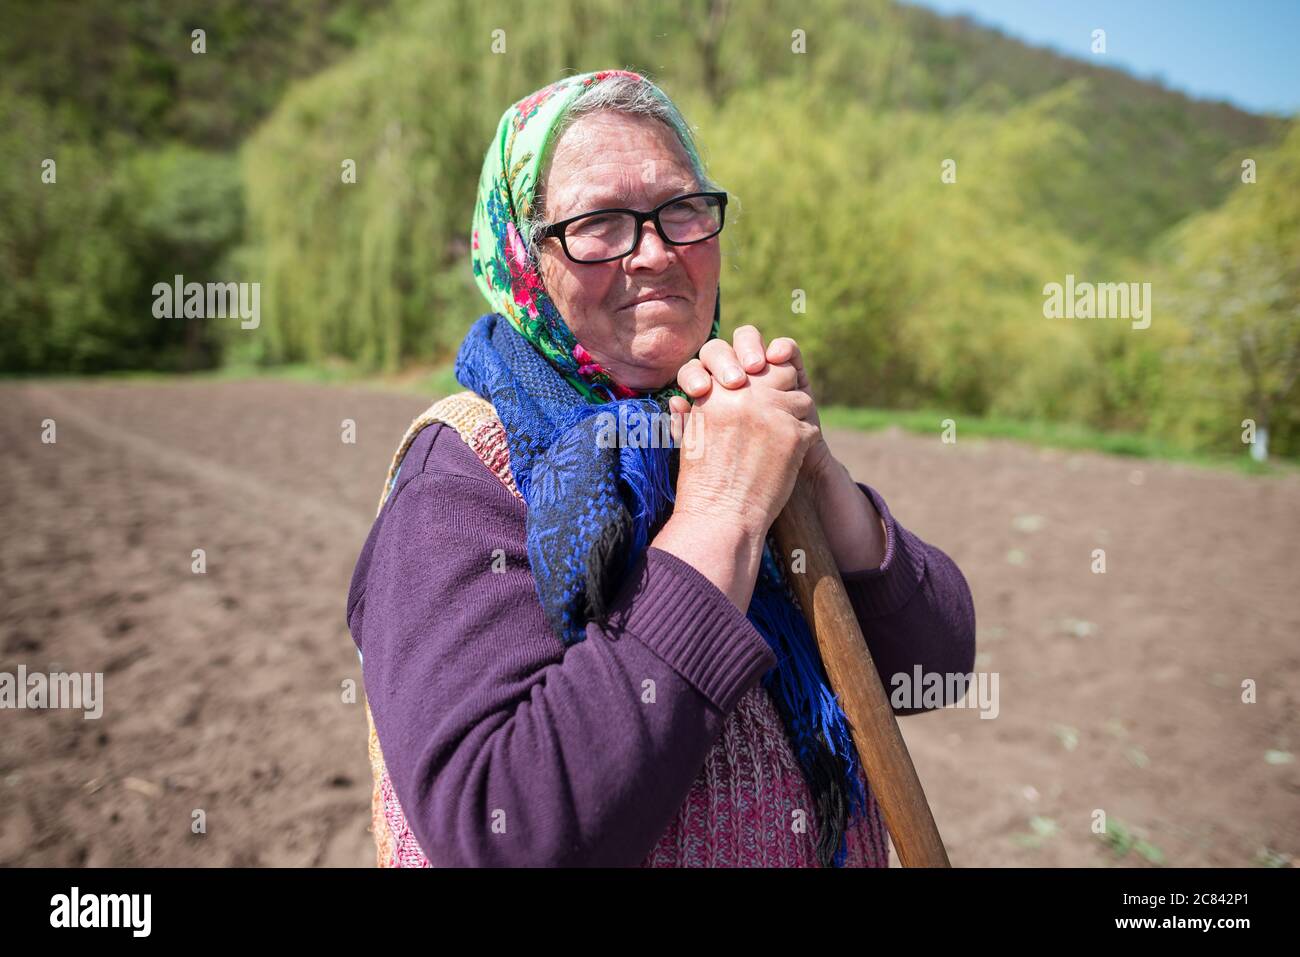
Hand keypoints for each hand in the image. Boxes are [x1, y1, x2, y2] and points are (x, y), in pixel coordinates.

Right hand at [665, 331, 822, 540]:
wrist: (721, 517)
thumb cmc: (702, 482)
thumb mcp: (689, 437)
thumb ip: (693, 410)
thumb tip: (689, 395)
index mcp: (713, 389)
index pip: (738, 354)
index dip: (750, 365)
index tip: (750, 380)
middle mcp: (741, 392)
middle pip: (775, 367)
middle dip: (776, 379)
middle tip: (772, 402)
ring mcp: (770, 410)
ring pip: (798, 396)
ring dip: (792, 412)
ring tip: (779, 435)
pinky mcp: (794, 432)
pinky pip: (809, 422)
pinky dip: (801, 438)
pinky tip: (787, 455)